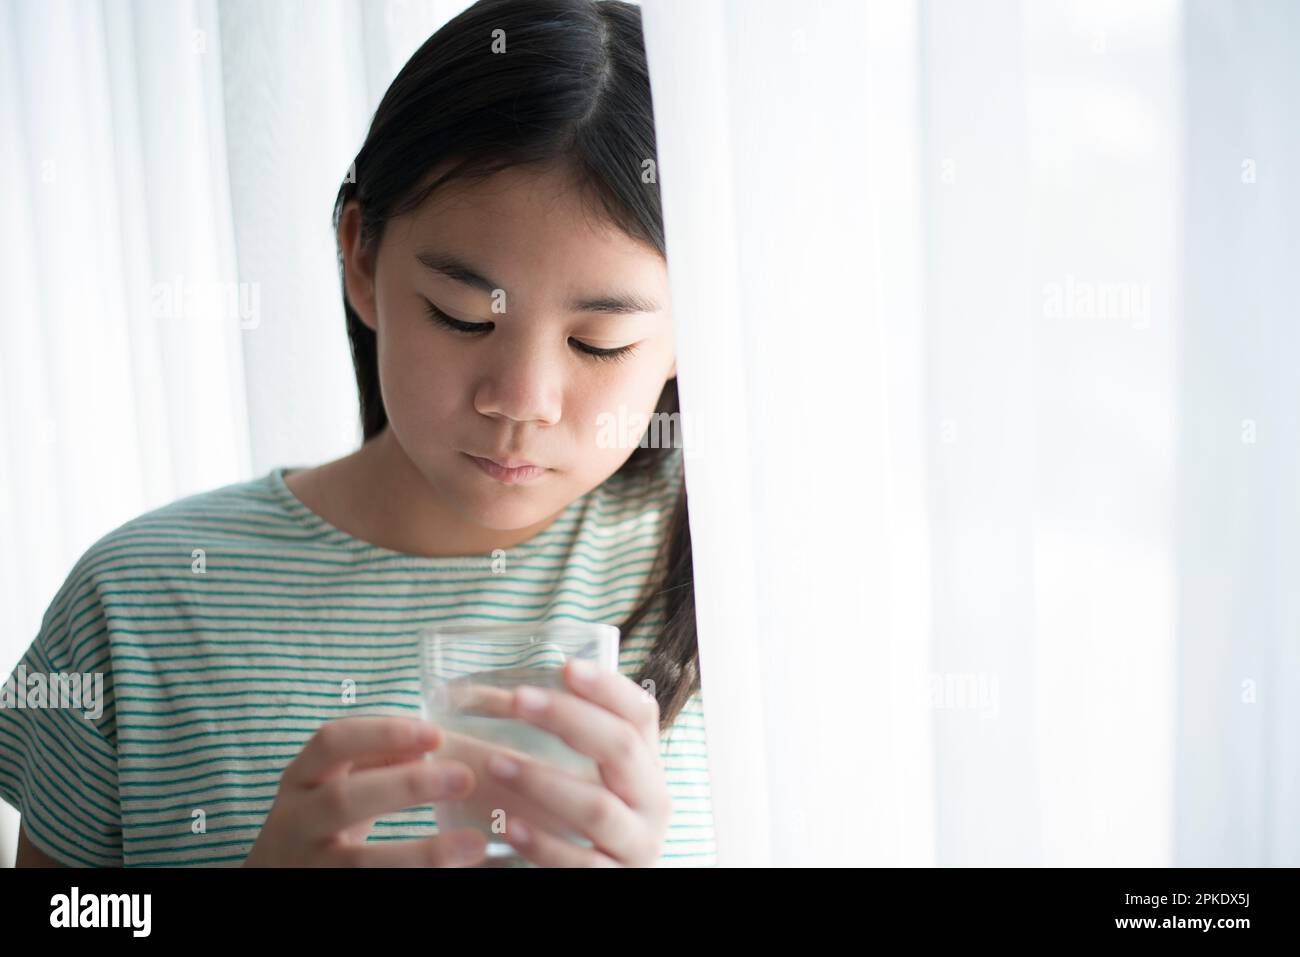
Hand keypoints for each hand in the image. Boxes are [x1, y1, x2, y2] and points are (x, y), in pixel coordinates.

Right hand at [243, 716, 488, 866]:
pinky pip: (370, 886)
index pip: (332, 741)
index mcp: (301, 777)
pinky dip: (415, 878)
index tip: (436, 735)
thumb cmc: (323, 815)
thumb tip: (430, 746)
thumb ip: (378, 759)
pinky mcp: (327, 891)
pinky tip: (455, 871)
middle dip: (407, 786)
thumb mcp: (338, 779)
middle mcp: (296, 821)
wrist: (278, 872)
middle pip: (343, 800)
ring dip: (423, 853)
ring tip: (475, 843)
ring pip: (359, 862)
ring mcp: (310, 865)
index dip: (384, 733)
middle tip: (464, 778)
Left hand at [484, 659, 671, 866]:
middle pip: (620, 748)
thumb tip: (495, 692)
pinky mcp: (615, 881)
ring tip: (496, 763)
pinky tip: (509, 827)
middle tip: (520, 699)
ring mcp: (637, 844)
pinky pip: (580, 864)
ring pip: (597, 808)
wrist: (603, 876)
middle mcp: (653, 801)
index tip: (566, 667)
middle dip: (568, 719)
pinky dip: (544, 844)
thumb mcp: (593, 776)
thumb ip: (567, 737)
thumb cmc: (585, 818)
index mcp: (648, 764)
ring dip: (544, 782)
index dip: (608, 687)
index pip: (641, 713)